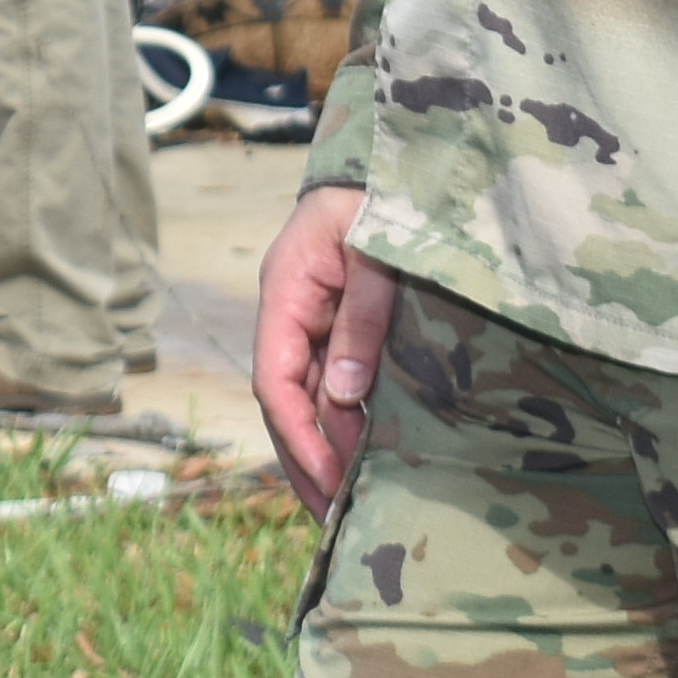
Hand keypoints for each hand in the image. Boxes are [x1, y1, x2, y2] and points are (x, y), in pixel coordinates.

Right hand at [253, 184, 399, 503]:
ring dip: (323, 452)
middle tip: (335, 522)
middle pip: (284, 402)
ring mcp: (314, 320)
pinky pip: (333, 386)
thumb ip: (364, 318)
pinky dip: (344, 427)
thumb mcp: (376, 251)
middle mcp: (291, 312)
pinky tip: (362, 460)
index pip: (274, 379)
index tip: (331, 482)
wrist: (403, 156)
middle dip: (305, 462)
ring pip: (307, 400)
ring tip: (346, 508)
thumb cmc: (387, 193)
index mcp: (286, 290)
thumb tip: (343, 397)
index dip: (298, 436)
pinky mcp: (343, 326)